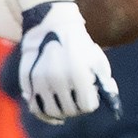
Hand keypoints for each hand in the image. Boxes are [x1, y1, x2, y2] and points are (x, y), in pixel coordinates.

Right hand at [15, 0, 119, 121]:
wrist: (52, 24)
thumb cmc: (80, 44)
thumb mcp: (97, 60)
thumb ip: (105, 82)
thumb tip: (108, 100)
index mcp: (78, 73)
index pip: (87, 106)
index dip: (91, 103)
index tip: (91, 97)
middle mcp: (57, 78)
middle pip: (70, 111)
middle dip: (77, 108)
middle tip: (78, 100)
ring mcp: (40, 80)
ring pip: (51, 112)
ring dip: (61, 112)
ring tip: (66, 104)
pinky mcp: (28, 79)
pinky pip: (35, 107)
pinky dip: (43, 113)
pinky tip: (53, 112)